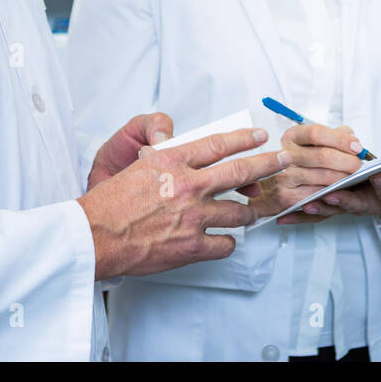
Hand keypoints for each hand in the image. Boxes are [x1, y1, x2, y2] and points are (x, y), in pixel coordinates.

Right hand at [77, 127, 290, 279]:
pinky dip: (228, 243)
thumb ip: (167, 160)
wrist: (96, 235)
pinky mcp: (192, 246)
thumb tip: (186, 155)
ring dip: (248, 212)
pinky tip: (225, 241)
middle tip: (283, 160)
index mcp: (173, 162)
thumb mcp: (139, 167)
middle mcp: (188, 185)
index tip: (260, 135)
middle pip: (240, 171)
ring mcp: (194, 217)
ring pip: (239, 212)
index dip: (244, 139)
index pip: (218, 144)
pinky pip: (225, 244)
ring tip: (252, 212)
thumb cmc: (110, 203)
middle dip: (268, 164)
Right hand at [240, 124, 362, 219]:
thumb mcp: (314, 144)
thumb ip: (335, 136)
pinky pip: (317, 194)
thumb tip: (353, 140)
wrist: (273, 189)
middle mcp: (286, 154)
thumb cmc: (300, 164)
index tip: (356, 146)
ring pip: (322, 177)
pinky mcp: (287, 196)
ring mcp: (285, 176)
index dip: (340, 139)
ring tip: (354, 178)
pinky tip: (340, 190)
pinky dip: (332, 193)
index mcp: (292, 137)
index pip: (317, 133)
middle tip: (359, 165)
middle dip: (346, 161)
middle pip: (322, 156)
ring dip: (343, 178)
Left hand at [276, 147, 380, 226]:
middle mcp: (370, 203)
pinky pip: (319, 215)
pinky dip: (301, 217)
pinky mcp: (338, 210)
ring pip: (335, 208)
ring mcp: (353, 208)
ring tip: (302, 204)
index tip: (377, 176)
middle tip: (330, 196)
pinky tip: (282, 217)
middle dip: (343, 199)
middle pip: (356, 202)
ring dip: (319, 208)